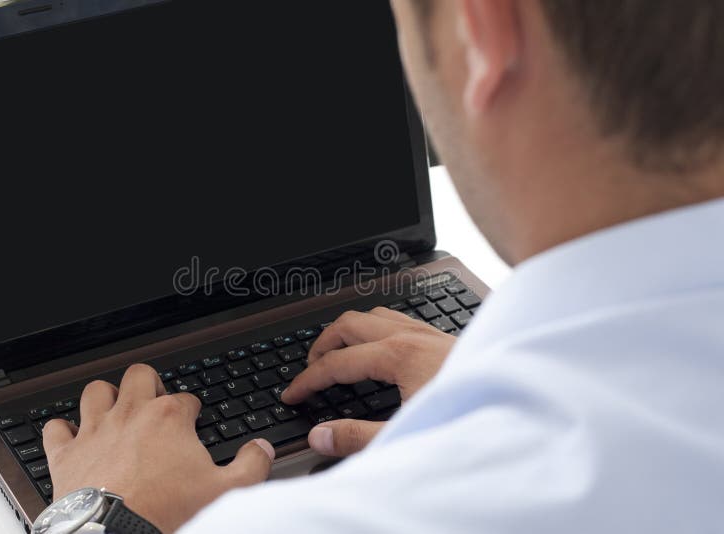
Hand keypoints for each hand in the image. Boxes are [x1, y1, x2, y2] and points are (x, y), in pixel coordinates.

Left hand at [42, 364, 274, 533]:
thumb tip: (261, 449)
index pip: (186, 398)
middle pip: (139, 375)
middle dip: (148, 384)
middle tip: (154, 402)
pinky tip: (70, 438)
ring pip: (95, 391)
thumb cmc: (168, 513)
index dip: (192, 409)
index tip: (193, 422)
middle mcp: (131, 414)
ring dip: (105, 397)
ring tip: (114, 411)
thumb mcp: (226, 492)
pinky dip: (61, 431)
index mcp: (170, 418)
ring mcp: (95, 431)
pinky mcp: (66, 455)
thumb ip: (251, 465)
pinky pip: (54, 428)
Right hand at [282, 307, 455, 457]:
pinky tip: (379, 347)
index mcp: (398, 355)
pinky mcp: (441, 336)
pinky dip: (375, 328)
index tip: (293, 394)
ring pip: (374, 314)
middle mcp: (411, 335)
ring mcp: (427, 331)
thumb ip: (359, 437)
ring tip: (337, 353)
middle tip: (309, 368)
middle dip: (322, 343)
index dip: (308, 380)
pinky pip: (397, 319)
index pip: (336, 362)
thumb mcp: (409, 431)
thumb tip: (321, 435)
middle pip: (349, 323)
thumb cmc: (470, 410)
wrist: (521, 403)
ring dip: (349, 330)